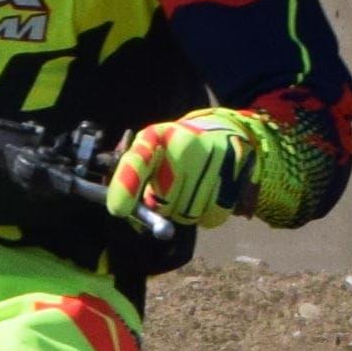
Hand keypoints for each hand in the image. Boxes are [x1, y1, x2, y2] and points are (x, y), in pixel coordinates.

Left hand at [110, 100, 343, 231]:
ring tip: (195, 185)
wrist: (233, 132)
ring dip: (187, 209)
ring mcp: (212, 164)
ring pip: (187, 213)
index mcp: (160, 136)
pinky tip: (212, 191)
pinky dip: (209, 212)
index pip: (138, 159)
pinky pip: (210, 218)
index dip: (125, 186)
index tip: (118, 210)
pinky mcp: (233, 181)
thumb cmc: (182, 147)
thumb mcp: (157, 149)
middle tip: (172, 189)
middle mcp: (185, 147)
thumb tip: (124, 211)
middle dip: (164, 205)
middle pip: (164, 202)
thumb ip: (139, 176)